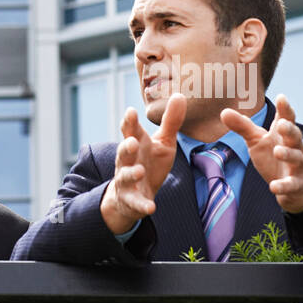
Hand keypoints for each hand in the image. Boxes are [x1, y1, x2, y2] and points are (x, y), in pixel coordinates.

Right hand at [100, 93, 186, 234]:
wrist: (134, 194)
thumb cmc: (149, 162)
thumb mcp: (162, 142)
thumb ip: (170, 122)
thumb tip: (179, 95)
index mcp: (135, 143)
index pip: (129, 130)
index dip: (129, 121)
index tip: (131, 112)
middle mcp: (127, 160)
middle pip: (123, 151)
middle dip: (126, 146)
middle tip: (132, 141)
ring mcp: (127, 180)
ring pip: (124, 176)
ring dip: (130, 173)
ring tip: (139, 171)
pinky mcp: (132, 200)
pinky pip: (136, 203)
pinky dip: (142, 205)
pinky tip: (151, 208)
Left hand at [220, 95, 302, 220]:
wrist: (293, 188)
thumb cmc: (273, 157)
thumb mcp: (257, 141)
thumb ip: (243, 127)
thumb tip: (224, 112)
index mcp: (284, 135)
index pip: (287, 119)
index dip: (285, 109)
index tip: (282, 97)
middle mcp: (294, 148)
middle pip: (295, 136)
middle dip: (289, 129)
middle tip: (281, 124)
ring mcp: (298, 167)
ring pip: (297, 158)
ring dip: (288, 154)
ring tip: (278, 151)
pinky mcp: (297, 185)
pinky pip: (292, 185)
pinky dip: (283, 185)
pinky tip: (273, 186)